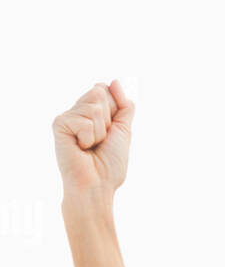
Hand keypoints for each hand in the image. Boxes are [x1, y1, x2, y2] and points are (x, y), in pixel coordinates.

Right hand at [53, 79, 134, 198]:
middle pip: (99, 93)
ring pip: (94, 107)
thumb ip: (123, 105)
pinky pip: (84, 120)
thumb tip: (115, 81)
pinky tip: (81, 148)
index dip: (114, 110)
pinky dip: (89, 137)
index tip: (110, 132)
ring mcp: (68, 117)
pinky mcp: (59, 124)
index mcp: (91, 111)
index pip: (105, 89)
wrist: (97, 184)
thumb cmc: (109, 164)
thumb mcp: (123, 130)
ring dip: (99, 131)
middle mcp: (78, 111)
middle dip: (108, 120)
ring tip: (90, 146)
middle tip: (100, 140)